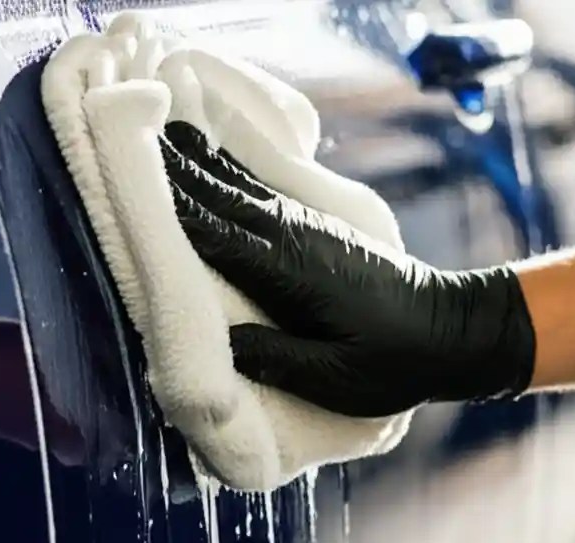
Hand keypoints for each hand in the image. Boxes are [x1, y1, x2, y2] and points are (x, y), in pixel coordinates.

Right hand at [160, 122, 535, 416]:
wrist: (447, 330)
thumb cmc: (391, 364)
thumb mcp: (336, 378)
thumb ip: (278, 360)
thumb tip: (221, 343)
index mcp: (291, 274)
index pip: (217, 236)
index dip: (173, 210)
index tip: (131, 181)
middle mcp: (293, 238)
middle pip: (220, 200)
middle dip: (174, 172)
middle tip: (128, 137)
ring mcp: (304, 227)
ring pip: (237, 188)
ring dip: (196, 161)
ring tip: (158, 131)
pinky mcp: (314, 226)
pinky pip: (258, 190)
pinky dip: (227, 169)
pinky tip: (208, 154)